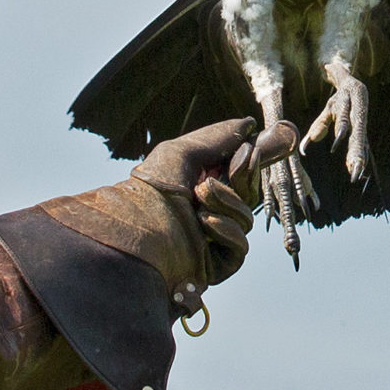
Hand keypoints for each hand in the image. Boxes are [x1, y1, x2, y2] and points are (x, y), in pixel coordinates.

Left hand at [134, 117, 294, 285]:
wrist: (138, 228)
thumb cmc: (154, 188)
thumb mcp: (184, 152)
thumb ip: (219, 138)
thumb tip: (249, 125)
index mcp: (198, 186)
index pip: (239, 174)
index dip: (248, 162)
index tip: (251, 148)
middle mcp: (207, 211)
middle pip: (248, 194)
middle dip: (240, 178)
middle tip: (215, 172)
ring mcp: (212, 240)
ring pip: (245, 218)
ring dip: (225, 202)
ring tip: (198, 198)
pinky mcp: (217, 265)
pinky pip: (240, 245)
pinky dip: (226, 230)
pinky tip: (204, 222)